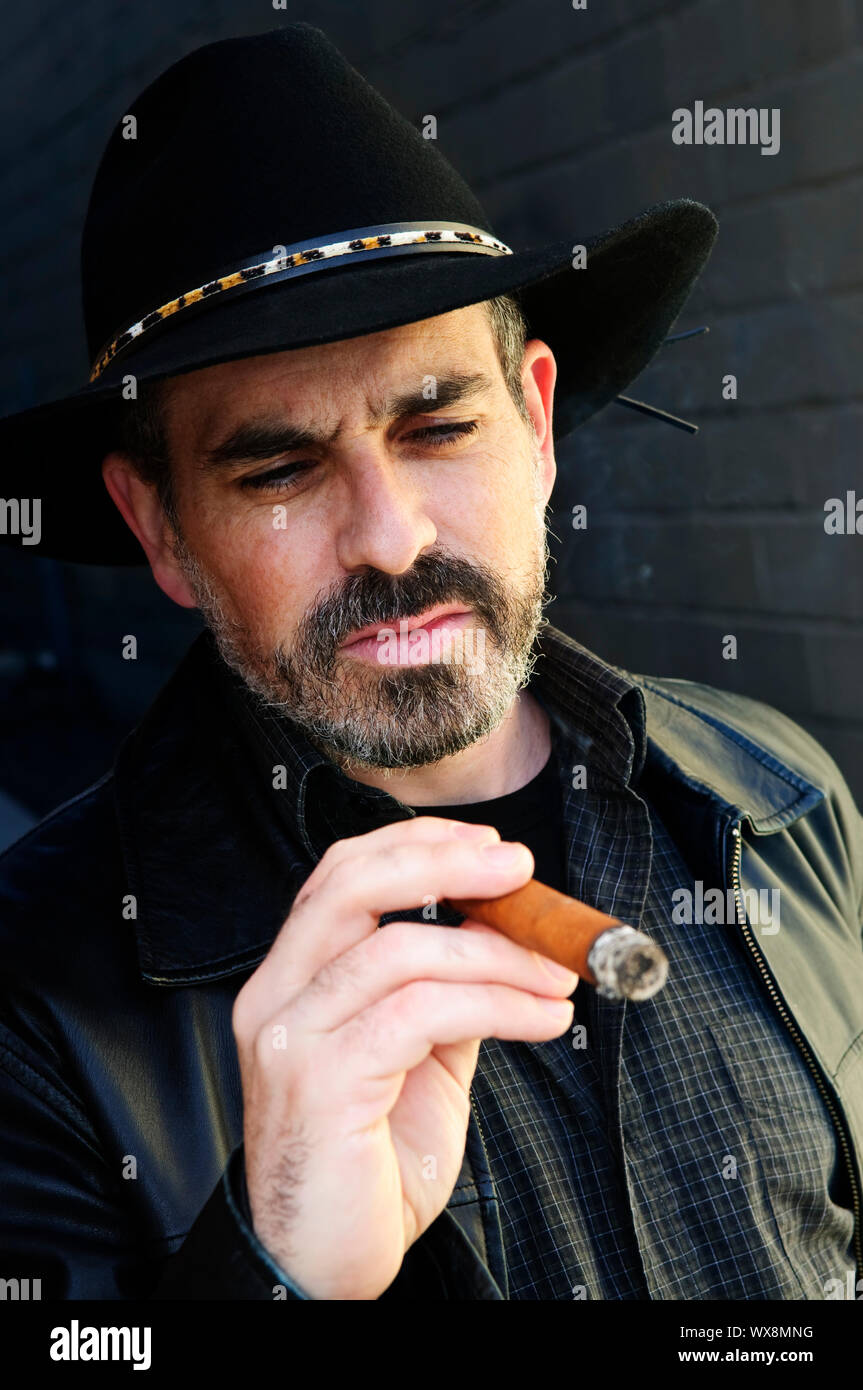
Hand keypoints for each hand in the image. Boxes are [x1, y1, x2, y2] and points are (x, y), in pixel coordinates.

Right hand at [231, 815, 576, 1299]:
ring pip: (400, 950)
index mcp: (292, 979)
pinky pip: (421, 1015)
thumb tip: (504, 943)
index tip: (489, 848)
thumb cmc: (364, 1167)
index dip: (417, 846)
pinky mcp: (320, 1082)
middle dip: (445, 864)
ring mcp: (292, 1037)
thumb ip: (444, 998)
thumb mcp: (417, 1063)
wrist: (321, 1262)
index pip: (341, 875)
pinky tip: (541, 1019)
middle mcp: (278, 996)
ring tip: (556, 976)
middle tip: (520, 870)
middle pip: (352, 885)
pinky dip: (497, 1005)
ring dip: (498, 954)